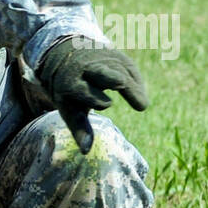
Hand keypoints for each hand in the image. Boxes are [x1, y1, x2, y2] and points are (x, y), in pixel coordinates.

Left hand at [38, 37, 148, 152]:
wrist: (66, 58)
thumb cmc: (69, 92)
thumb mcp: (70, 109)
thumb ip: (79, 128)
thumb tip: (85, 152)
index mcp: (71, 83)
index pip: (83, 90)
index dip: (95, 97)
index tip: (107, 105)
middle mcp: (86, 68)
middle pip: (102, 72)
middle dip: (112, 78)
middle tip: (123, 84)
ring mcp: (102, 59)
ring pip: (120, 70)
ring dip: (132, 87)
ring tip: (141, 104)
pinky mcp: (116, 55)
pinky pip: (129, 67)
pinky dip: (136, 81)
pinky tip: (139, 96)